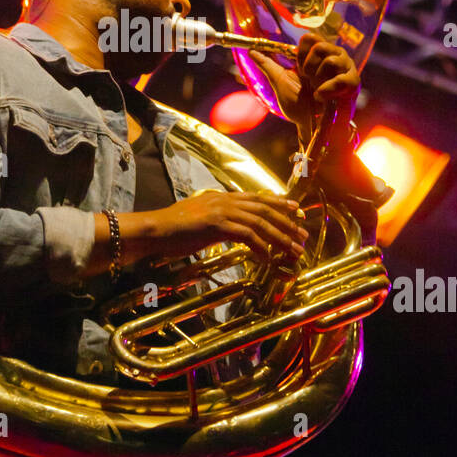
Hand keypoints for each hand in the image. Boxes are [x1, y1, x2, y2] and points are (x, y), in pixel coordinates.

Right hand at [151, 189, 308, 264]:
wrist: (155, 229)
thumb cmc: (173, 229)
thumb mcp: (199, 219)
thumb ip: (218, 220)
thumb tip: (231, 229)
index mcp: (221, 197)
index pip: (257, 198)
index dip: (279, 204)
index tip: (296, 211)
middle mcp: (224, 200)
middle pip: (264, 209)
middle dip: (287, 222)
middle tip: (302, 234)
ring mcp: (221, 211)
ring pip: (260, 222)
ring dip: (280, 237)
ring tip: (293, 250)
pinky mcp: (216, 224)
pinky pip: (246, 236)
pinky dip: (260, 247)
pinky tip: (266, 258)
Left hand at [248, 34, 359, 149]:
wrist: (312, 128)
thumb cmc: (300, 106)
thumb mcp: (281, 83)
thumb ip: (268, 65)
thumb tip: (252, 50)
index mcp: (318, 55)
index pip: (310, 38)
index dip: (300, 54)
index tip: (299, 70)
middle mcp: (334, 57)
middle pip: (320, 45)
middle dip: (308, 67)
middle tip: (309, 82)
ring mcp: (346, 69)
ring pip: (331, 60)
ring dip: (318, 80)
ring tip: (318, 91)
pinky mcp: (353, 83)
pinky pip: (340, 79)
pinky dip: (327, 90)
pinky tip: (322, 98)